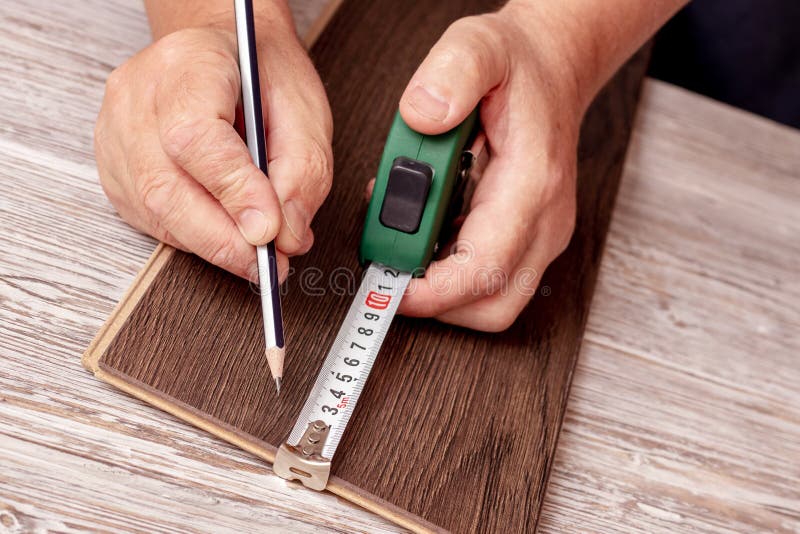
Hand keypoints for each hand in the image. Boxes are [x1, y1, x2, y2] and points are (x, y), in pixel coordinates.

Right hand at [95, 20, 331, 280]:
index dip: (233, 192)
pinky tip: (224, 233)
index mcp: (187, 64)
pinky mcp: (115, 167)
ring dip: (211, 244)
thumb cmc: (264, 75)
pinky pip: (150, 219)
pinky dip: (193, 237)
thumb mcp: (304, 112)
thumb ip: (301, 174)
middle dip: (223, 240)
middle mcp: (138, 97)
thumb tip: (285, 237)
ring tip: (256, 254)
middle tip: (269, 265)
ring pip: (155, 211)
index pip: (195, 138)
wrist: (227, 52)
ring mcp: (117, 133)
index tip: (269, 229)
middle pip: (164, 186)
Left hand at [393, 7, 583, 331]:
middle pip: (491, 304)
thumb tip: (420, 118)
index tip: (389, 286)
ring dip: (441, 291)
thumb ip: (450, 74)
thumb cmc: (519, 66)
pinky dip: (449, 274)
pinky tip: (426, 235)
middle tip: (390, 267)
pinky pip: (488, 281)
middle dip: (435, 302)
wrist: (553, 69)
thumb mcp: (479, 46)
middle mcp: (543, 221)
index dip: (433, 292)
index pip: (486, 267)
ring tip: (406, 243)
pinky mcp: (527, 239)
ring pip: (491, 302)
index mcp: (531, 184)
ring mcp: (539, 235)